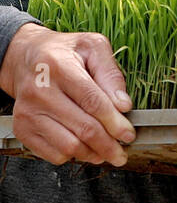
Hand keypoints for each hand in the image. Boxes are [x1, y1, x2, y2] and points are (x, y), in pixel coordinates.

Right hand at [0, 24, 135, 167]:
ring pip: (69, 147)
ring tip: (105, 151)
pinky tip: (83, 146)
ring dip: (93, 154)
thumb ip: (111, 74)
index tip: (129, 134)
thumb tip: (123, 105)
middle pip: (83, 129)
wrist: (25, 59)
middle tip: (121, 152)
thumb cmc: (64, 53)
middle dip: (109, 145)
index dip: (115, 123)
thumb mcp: (92, 47)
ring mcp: (28, 112)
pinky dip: (73, 156)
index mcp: (59, 67)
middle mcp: (39, 91)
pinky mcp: (22, 128)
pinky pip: (53, 154)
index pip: (93, 102)